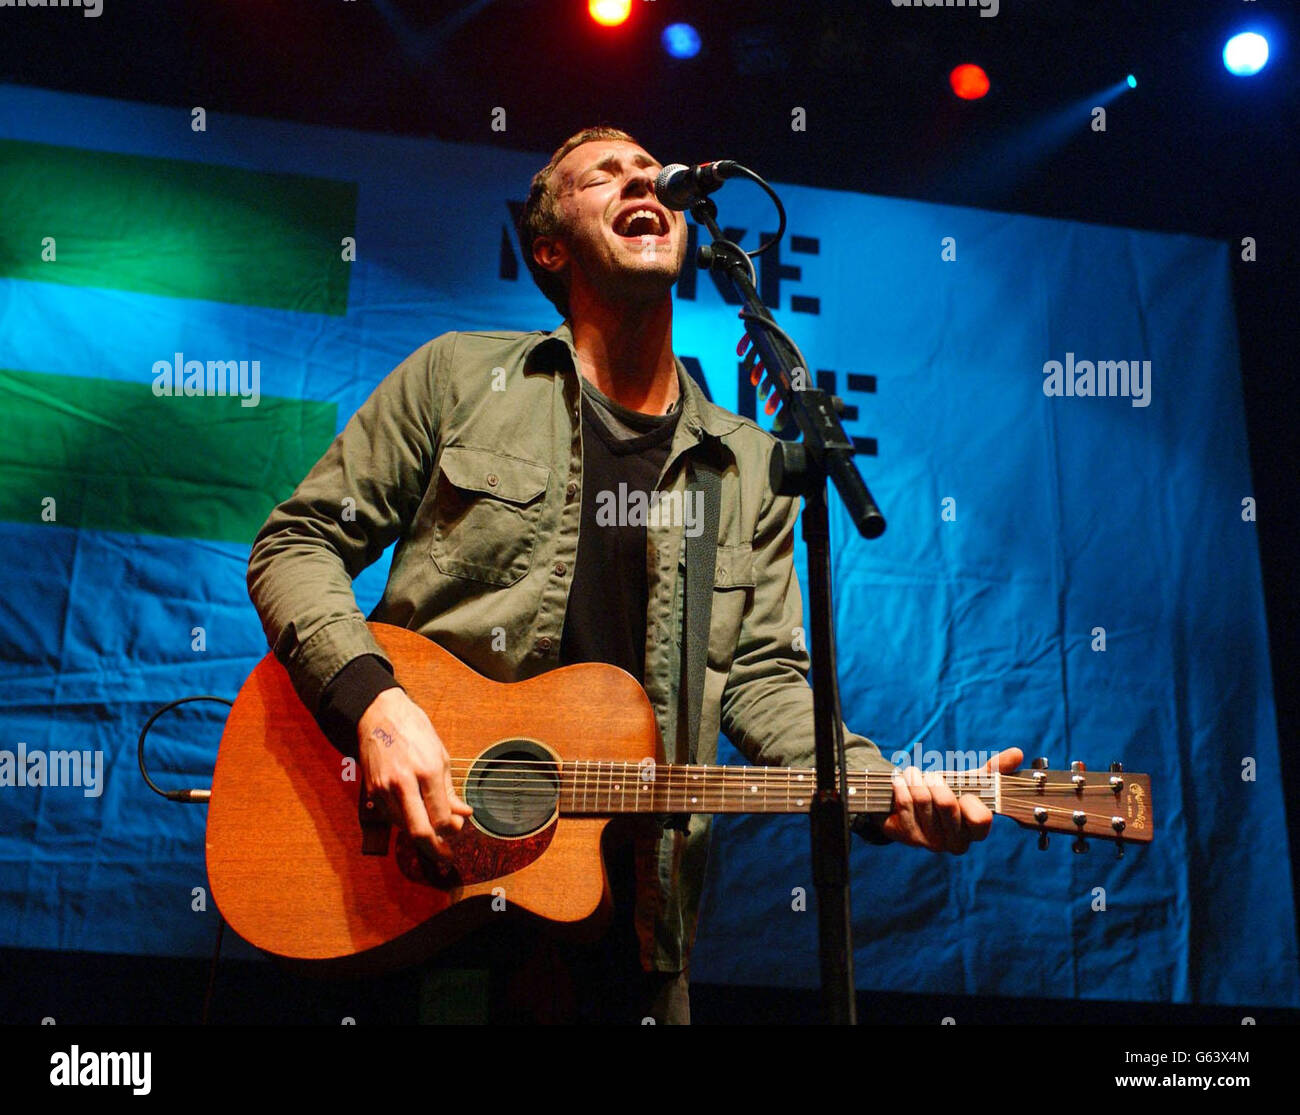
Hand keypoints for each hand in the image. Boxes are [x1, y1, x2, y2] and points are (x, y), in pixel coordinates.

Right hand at [357, 688, 472, 860]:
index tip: (458, 831)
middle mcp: (403, 783)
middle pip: (419, 832)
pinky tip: (416, 818)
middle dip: (435, 851)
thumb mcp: (440, 755)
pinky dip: (405, 823)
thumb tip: (463, 815)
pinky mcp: (372, 792)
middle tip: (446, 857)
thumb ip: (450, 791)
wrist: (379, 714)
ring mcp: (384, 789)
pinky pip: (392, 817)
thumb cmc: (414, 730)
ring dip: (421, 836)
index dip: (452, 831)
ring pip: (404, 828)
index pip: (441, 817)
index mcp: (426, 772)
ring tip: (435, 835)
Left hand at [879, 747, 1023, 853]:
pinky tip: (899, 782)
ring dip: (915, 779)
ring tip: (913, 774)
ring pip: (922, 800)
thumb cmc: (949, 794)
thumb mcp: (972, 782)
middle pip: (946, 804)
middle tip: (932, 775)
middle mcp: (956, 842)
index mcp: (976, 831)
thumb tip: (1017, 753)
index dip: (971, 800)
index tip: (965, 792)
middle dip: (936, 780)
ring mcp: (932, 842)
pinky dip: (901, 787)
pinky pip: (904, 805)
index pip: (981, 819)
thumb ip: (996, 769)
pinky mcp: (909, 838)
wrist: (912, 807)